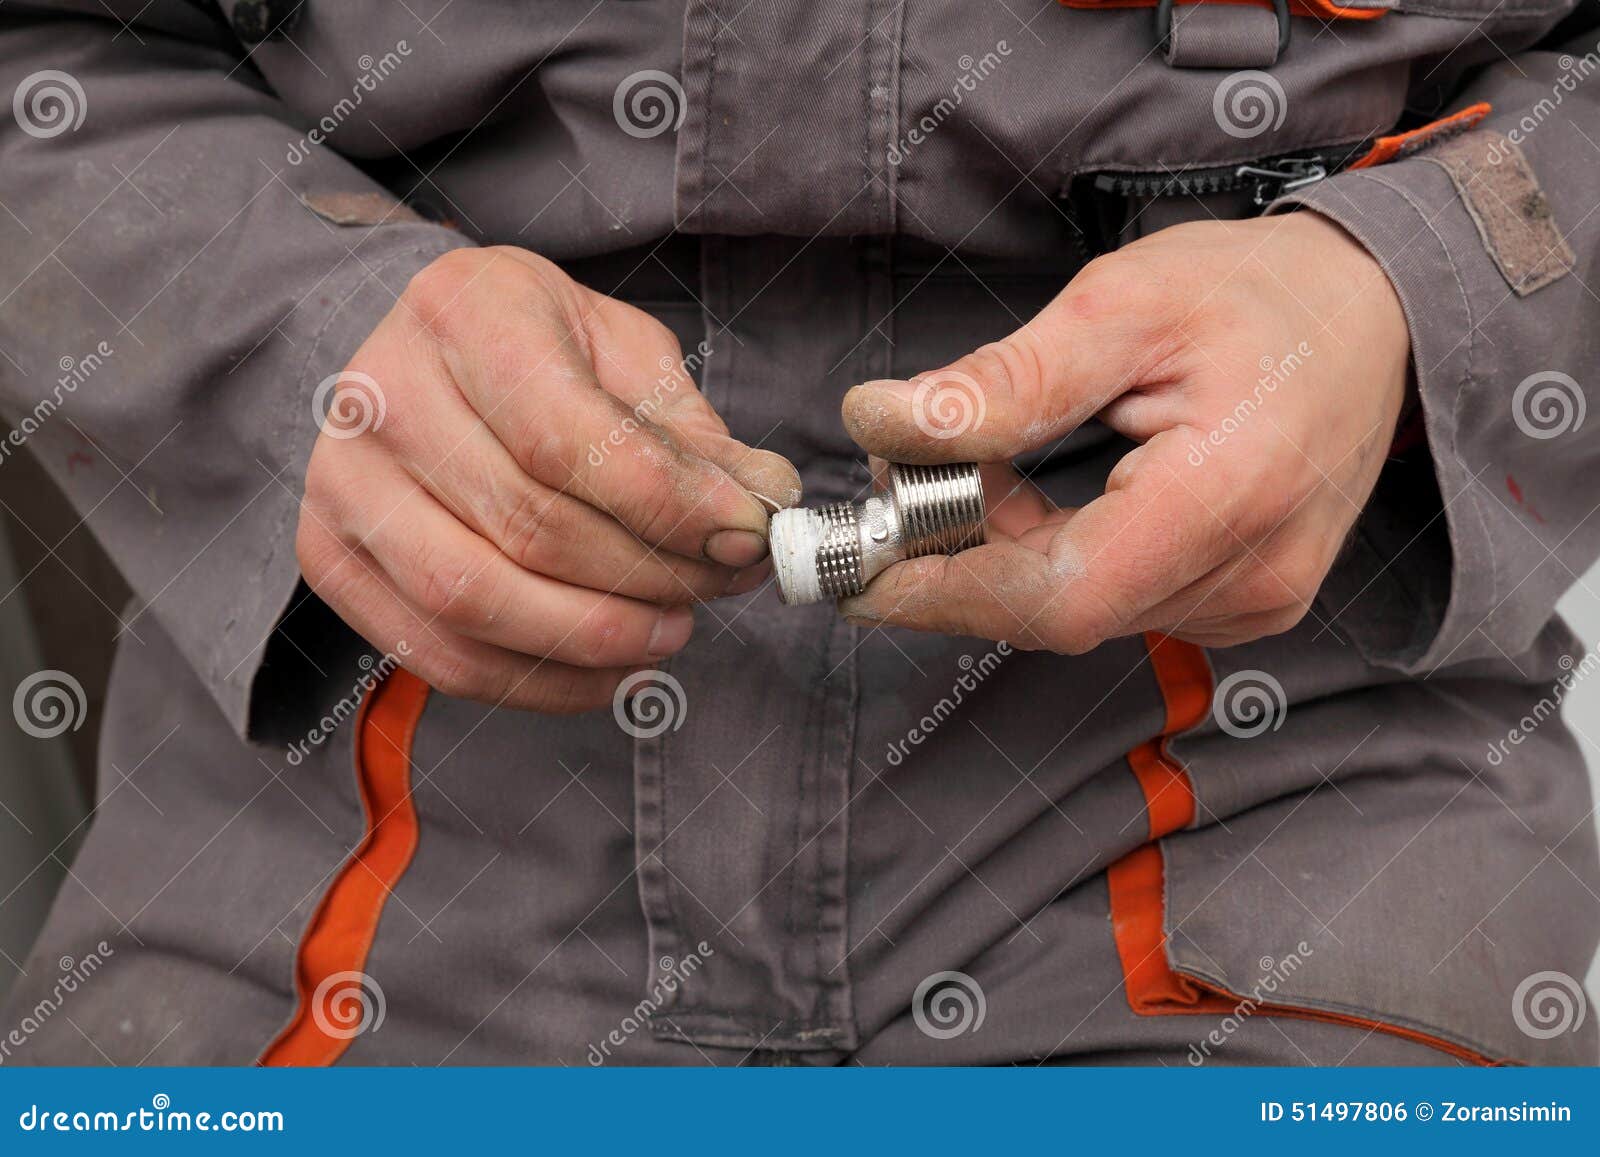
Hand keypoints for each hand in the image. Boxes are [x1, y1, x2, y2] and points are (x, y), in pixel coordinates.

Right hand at [297, 246, 799, 711]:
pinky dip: (543, 682)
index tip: (746, 532)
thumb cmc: (535, 349)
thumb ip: (689, 431)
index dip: (670, 505)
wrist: (418, 356)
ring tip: (674, 626)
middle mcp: (382, 395)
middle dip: (652, 575)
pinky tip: (611, 664)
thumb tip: (764, 502)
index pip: (569, 439)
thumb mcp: (621, 352)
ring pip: (479, 603)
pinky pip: (443, 657)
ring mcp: (342, 484)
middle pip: (531, 528)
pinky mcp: (329, 558)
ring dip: (599, 638)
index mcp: (462, 312)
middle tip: (723, 582)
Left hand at [838, 212, 1410, 650]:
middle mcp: (1252, 575)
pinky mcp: (1246, 602)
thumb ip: (1004, 380)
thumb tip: (881, 423)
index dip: (949, 594)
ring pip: (1080, 608)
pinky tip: (1030, 496)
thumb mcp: (1120, 305)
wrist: (1371, 313)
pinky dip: (1050, 558)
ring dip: (1000, 554)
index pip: (1061, 595)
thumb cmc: (1254, 294)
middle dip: (959, 557)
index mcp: (1228, 495)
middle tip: (896, 484)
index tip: (860, 577)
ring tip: (966, 470)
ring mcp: (1256, 600)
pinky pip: (1116, 599)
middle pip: (1060, 608)